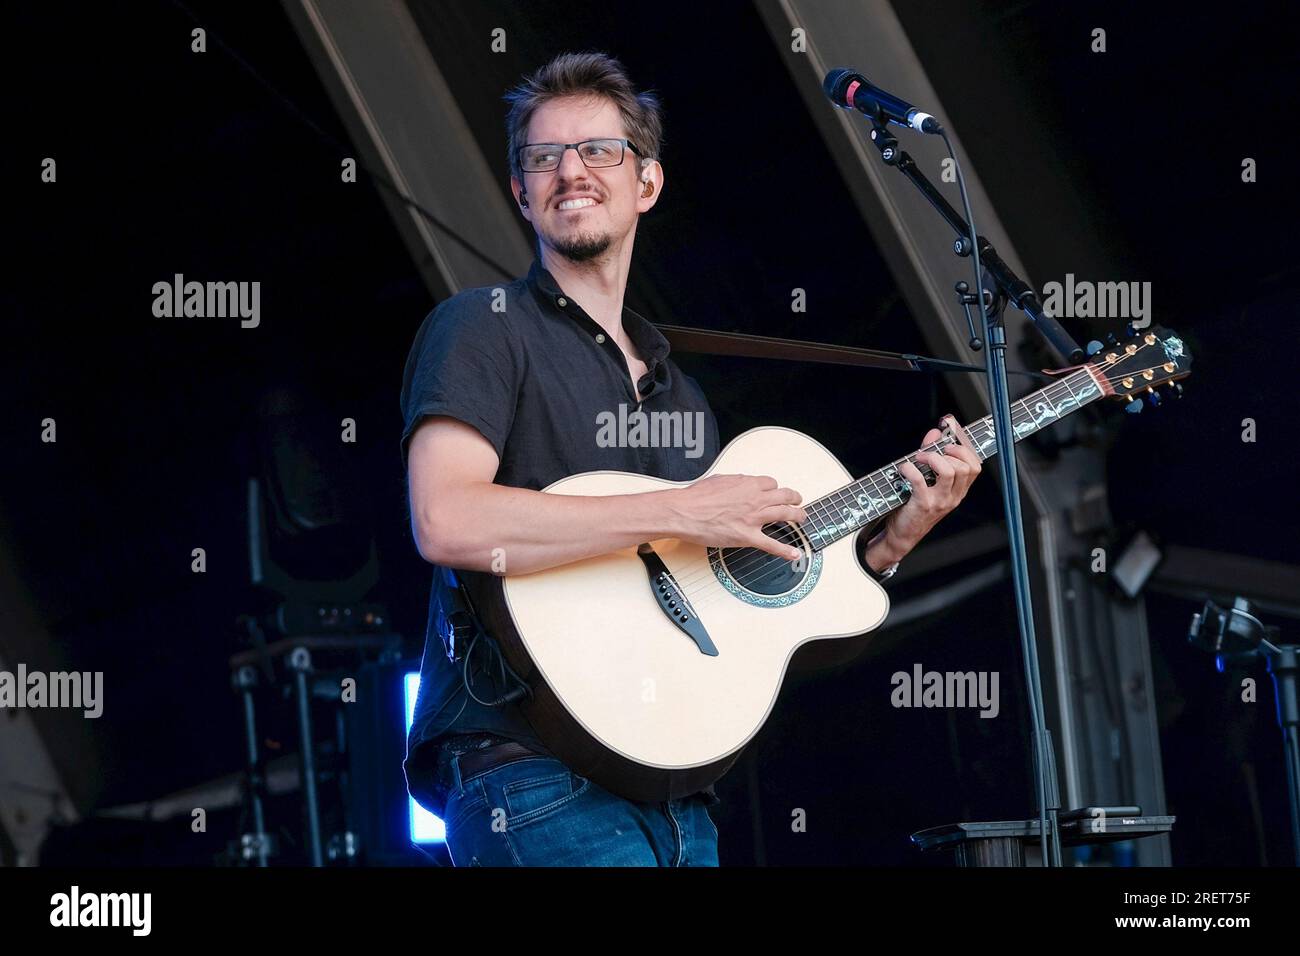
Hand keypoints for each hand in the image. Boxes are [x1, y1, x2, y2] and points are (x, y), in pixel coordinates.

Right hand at [669, 474, 806, 560]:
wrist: (685, 512)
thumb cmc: (696, 497)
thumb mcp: (719, 480)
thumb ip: (734, 482)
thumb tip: (739, 484)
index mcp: (748, 484)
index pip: (772, 483)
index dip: (774, 488)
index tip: (774, 492)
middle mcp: (755, 499)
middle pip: (785, 496)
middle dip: (795, 498)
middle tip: (797, 502)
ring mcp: (754, 518)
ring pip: (785, 515)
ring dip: (798, 516)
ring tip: (802, 519)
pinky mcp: (748, 536)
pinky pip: (772, 544)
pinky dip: (785, 550)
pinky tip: (794, 553)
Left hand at [880, 415, 981, 560]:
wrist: (902, 536)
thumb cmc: (914, 507)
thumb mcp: (927, 480)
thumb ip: (931, 454)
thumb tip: (935, 432)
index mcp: (959, 490)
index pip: (975, 464)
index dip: (964, 443)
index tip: (951, 426)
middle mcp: (954, 496)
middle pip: (967, 467)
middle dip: (951, 451)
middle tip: (932, 450)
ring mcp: (941, 502)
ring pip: (950, 471)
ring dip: (933, 458)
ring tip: (919, 458)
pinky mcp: (923, 505)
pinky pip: (921, 481)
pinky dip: (911, 469)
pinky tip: (903, 469)